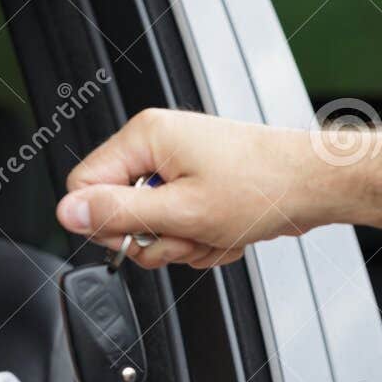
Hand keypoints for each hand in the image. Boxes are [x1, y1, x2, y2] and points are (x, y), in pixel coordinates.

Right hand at [55, 109, 325, 270]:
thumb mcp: (181, 211)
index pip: (84, 185)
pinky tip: (227, 231)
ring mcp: (180, 166)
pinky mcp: (198, 185)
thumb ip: (118, 213)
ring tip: (216, 231)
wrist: (314, 185)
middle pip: (120, 211)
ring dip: (184, 243)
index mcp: (145, 138)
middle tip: (189, 233)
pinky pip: (180, 227)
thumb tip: (67, 212)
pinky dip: (202, 239)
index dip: (107, 221)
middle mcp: (158, 146)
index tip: (141, 233)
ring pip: (153, 227)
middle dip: (155, 238)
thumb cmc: (263, 187)